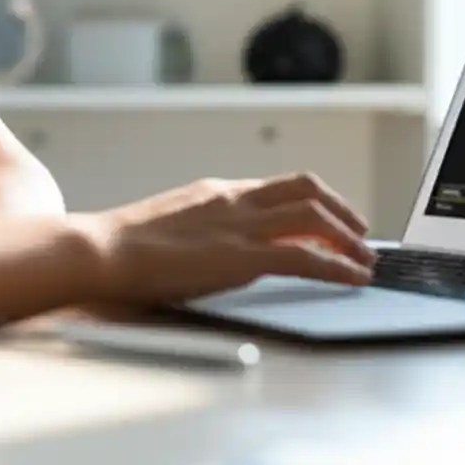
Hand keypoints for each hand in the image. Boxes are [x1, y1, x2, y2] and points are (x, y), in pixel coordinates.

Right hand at [80, 173, 376, 304]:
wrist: (99, 251)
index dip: (315, 201)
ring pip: (314, 217)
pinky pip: (304, 258)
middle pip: (307, 190)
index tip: (331, 218)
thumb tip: (218, 244)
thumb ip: (203, 226)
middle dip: (341, 211)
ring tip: (365, 259)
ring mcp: (240, 226)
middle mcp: (235, 200)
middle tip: (360, 234)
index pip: (280, 187)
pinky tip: (352, 278)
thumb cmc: (122, 248)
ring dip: (348, 238)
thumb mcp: (172, 224)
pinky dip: (336, 267)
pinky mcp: (240, 257)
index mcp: (218, 191)